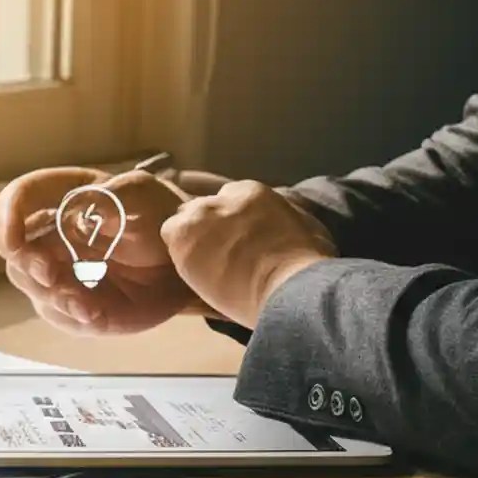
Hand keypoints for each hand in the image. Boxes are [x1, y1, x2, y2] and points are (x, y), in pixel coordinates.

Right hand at [0, 167, 201, 334]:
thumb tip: (79, 214)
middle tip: (51, 274)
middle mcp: (52, 235)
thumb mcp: (141, 194)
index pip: (18, 199)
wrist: (185, 258)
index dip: (8, 215)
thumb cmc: (161, 216)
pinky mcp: (77, 304)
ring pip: (33, 287)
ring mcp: (62, 272)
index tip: (14, 238)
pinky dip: (73, 317)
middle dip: (28, 265)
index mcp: (62, 198)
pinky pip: (61, 315)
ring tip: (82, 302)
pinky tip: (94, 315)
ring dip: (51, 295)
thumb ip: (110, 197)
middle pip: (15, 251)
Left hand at [161, 181, 336, 328]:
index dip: (231, 224)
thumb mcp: (304, 227)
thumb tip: (281, 222)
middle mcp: (222, 198)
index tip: (236, 243)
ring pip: (184, 222)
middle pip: (205, 210)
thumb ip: (284, 217)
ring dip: (192, 241)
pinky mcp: (183, 238)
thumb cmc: (306, 262)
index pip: (230, 201)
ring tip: (206, 268)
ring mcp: (201, 216)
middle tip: (220, 258)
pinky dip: (179, 253)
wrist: (289, 285)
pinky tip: (193, 272)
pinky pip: (171, 239)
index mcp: (253, 193)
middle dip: (210, 229)